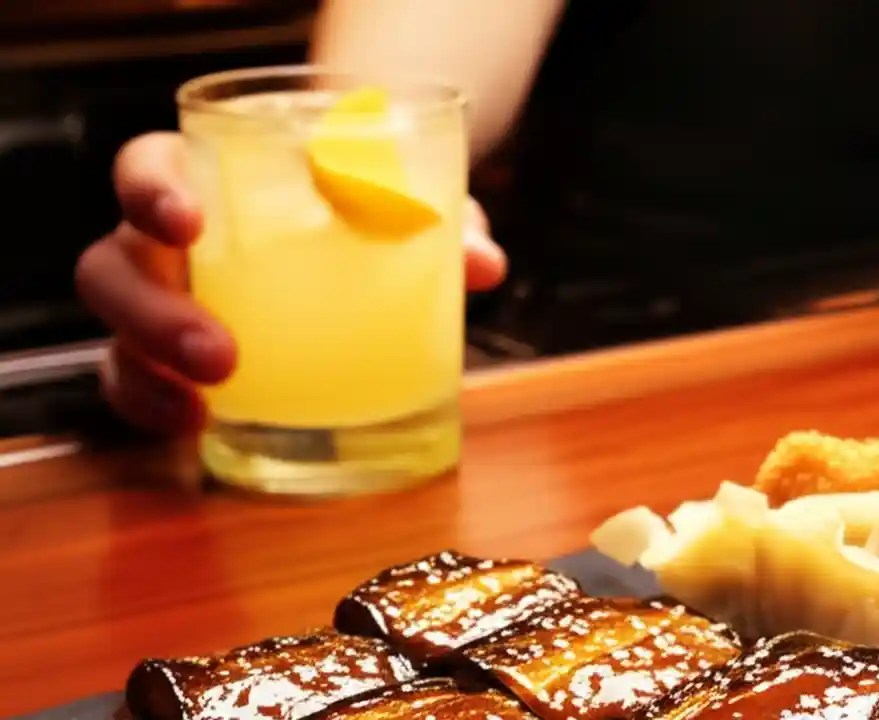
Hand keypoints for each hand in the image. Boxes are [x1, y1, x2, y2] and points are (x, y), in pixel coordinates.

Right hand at [76, 132, 506, 434]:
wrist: (363, 240)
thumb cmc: (369, 209)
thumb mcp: (408, 204)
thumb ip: (445, 222)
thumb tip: (483, 264)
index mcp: (213, 180)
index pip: (149, 166)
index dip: (150, 189)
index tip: (189, 221)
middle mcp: (173, 245)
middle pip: (113, 267)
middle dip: (152, 312)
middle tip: (220, 356)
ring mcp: (168, 306)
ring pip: (117, 336)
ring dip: (149, 373)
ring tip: (211, 401)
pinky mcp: (177, 365)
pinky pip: (141, 389)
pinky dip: (158, 411)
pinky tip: (201, 428)